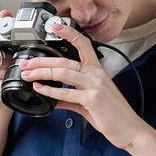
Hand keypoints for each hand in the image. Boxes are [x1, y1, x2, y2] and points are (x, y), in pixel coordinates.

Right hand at [0, 9, 13, 111]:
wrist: (2, 89)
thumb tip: (4, 13)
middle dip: (2, 56)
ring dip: (7, 70)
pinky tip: (6, 81)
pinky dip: (6, 83)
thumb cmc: (1, 64)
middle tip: (9, 58)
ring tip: (9, 70)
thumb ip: (4, 28)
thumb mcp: (4, 44)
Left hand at [18, 22, 146, 149]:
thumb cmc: (113, 115)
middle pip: (64, 60)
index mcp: (97, 71)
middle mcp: (96, 74)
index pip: (83, 44)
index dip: (69, 33)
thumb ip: (72, 98)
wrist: (129, 129)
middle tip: (26, 62)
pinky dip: (50, 91)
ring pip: (63, 72)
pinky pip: (66, 93)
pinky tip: (40, 90)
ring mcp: (95, 85)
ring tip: (28, 75)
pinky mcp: (92, 99)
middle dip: (41, 61)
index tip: (55, 26)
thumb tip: (54, 99)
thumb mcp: (90, 102)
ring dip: (41, 73)